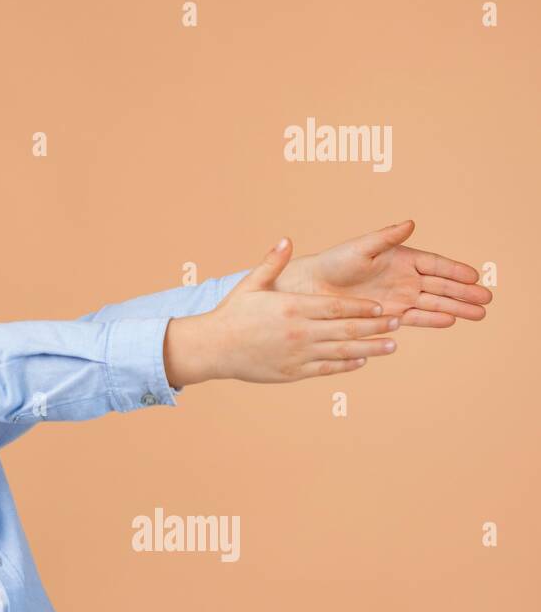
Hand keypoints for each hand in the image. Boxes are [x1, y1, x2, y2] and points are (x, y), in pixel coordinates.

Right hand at [165, 237, 400, 385]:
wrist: (213, 348)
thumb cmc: (232, 314)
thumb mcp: (250, 284)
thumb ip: (271, 263)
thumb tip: (286, 240)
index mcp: (292, 307)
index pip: (337, 307)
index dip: (362, 307)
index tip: (380, 307)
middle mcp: (300, 331)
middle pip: (347, 329)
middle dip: (375, 326)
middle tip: (397, 322)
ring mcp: (298, 354)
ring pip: (343, 351)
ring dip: (370, 347)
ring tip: (391, 345)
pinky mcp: (294, 371)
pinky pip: (327, 368)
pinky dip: (347, 364)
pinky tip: (361, 359)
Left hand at [278, 220, 490, 327]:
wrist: (313, 287)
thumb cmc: (334, 262)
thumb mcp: (361, 247)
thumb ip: (387, 237)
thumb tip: (410, 223)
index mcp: (401, 258)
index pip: (436, 264)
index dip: (456, 270)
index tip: (476, 276)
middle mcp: (404, 279)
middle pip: (441, 286)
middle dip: (465, 292)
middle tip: (488, 298)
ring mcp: (398, 298)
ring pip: (433, 303)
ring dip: (456, 308)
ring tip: (479, 314)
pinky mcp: (388, 314)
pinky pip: (416, 317)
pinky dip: (432, 319)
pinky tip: (450, 321)